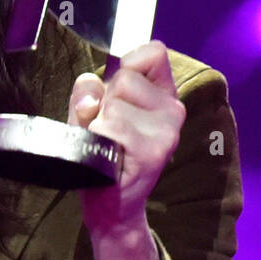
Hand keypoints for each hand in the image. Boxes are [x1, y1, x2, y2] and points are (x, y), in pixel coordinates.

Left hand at [66, 40, 185, 239]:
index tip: (116, 89)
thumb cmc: (101, 154)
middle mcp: (173, 110)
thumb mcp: (89, 114)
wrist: (111, 207)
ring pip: (115, 104)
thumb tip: (92, 96)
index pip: (155, 52)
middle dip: (105, 102)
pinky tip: (109, 158)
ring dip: (99, 124)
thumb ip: (88, 91)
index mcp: (163, 96)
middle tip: (108, 130)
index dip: (128, 62)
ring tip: (107, 146)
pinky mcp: (154, 151)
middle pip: (124, 78)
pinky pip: (112, 127)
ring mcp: (167, 131)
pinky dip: (99, 139)